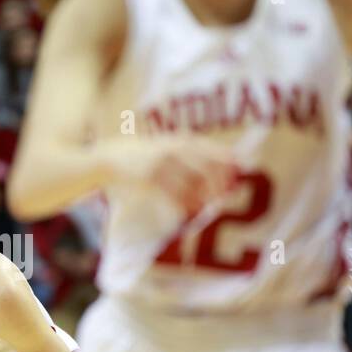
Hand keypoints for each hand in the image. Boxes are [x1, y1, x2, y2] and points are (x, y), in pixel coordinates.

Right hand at [106, 138, 238, 215]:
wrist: (109, 160)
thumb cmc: (140, 155)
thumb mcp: (163, 145)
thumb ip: (186, 150)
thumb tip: (215, 160)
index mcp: (176, 141)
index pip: (208, 148)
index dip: (227, 158)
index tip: (242, 167)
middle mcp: (171, 151)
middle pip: (204, 166)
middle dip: (219, 181)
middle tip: (228, 193)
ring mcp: (161, 165)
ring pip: (191, 184)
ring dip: (204, 196)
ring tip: (210, 204)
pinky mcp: (150, 180)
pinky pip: (174, 195)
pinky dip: (185, 204)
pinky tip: (191, 210)